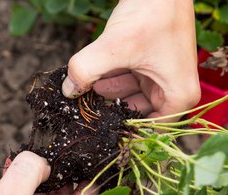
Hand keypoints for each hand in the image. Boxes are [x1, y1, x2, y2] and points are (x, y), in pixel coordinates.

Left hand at [62, 0, 199, 119]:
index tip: (100, 126)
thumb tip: (68, 90)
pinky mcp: (148, 65)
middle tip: (87, 104)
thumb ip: (86, 70)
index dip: (122, 129)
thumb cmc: (151, 13)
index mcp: (178, 96)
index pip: (149, 130)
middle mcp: (172, 90)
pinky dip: (110, 78)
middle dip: (110, 107)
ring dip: (107, 90)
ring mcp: (160, 77)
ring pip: (128, 96)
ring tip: (89, 85)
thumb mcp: (114, 47)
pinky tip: (94, 75)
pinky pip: (126, 80)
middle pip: (136, 112)